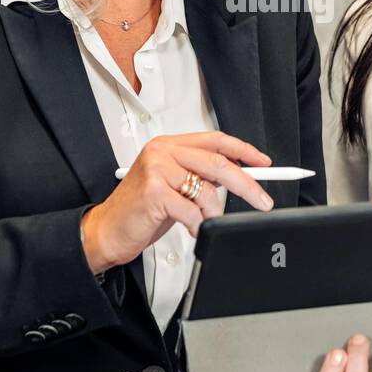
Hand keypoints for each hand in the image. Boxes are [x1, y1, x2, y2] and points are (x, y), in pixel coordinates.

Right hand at [81, 131, 273, 272]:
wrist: (106, 231)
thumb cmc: (140, 211)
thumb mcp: (173, 186)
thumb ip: (199, 175)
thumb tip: (239, 176)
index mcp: (168, 145)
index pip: (215, 140)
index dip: (244, 151)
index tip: (264, 163)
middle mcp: (162, 152)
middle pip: (218, 163)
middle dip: (247, 184)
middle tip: (262, 200)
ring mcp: (156, 170)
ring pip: (207, 191)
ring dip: (212, 213)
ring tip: (201, 221)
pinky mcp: (154, 192)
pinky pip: (193, 211)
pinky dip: (198, 225)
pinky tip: (191, 229)